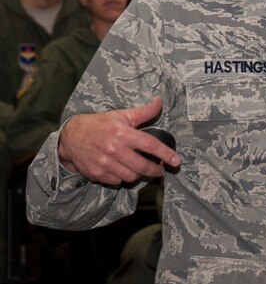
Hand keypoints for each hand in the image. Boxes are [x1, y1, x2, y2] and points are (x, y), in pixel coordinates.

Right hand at [57, 97, 180, 184]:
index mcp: (122, 133)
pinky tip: (123, 170)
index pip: (150, 145)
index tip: (176, 161)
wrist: (71, 136)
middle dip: (156, 170)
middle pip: (143, 166)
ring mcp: (105, 163)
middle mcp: (114, 149)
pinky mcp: (97, 173)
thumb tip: (160, 101)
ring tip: (140, 168)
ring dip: (139, 174)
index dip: (166, 154)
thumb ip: (142, 112)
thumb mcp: (121, 116)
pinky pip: (117, 181)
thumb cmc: (99, 124)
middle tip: (160, 169)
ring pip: (131, 176)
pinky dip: (123, 178)